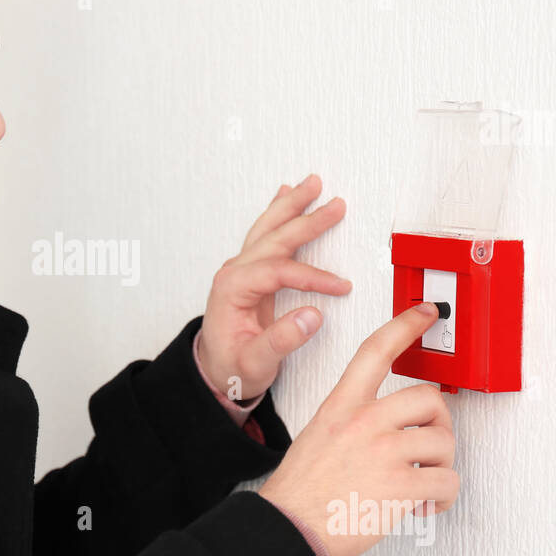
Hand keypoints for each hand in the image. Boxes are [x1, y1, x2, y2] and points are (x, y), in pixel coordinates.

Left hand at [197, 174, 351, 402]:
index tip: (340, 286)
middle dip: (306, 219)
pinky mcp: (250, 273)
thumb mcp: (256, 362)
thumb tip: (312, 316)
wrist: (215, 372)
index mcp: (233, 290)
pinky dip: (279, 214)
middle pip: (274, 238)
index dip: (313, 276)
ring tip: (312, 184)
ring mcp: (241, 270)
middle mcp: (234, 273)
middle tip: (336, 205)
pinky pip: (266, 235)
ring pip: (268, 229)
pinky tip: (285, 194)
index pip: (279, 271)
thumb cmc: (231, 368)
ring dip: (291, 205)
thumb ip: (281, 340)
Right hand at [257, 302, 458, 555]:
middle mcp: (364, 423)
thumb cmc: (300, 492)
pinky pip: (446, 481)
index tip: (424, 314)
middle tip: (430, 441)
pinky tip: (423, 503)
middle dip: (438, 423)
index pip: (375, 352)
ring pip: (443, 442)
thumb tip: (386, 426)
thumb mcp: (317, 435)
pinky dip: (442, 497)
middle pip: (427, 399)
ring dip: (440, 465)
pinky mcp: (400, 486)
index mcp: (341, 406)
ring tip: (422, 480)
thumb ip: (351, 422)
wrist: (289, 528)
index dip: (405, 327)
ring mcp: (383, 453)